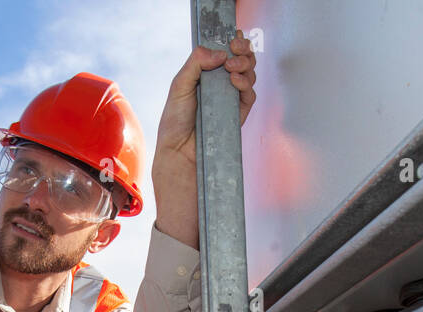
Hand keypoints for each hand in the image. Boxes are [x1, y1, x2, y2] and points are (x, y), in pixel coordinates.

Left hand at [154, 29, 257, 247]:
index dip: (229, 44)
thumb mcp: (178, 91)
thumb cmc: (173, 131)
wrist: (180, 162)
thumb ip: (194, 67)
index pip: (220, 55)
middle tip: (237, 49)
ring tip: (234, 69)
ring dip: (245, 66)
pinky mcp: (237, 120)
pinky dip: (247, 86)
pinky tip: (237, 83)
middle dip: (242, 51)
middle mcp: (215, 91)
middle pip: (238, 62)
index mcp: (200, 81)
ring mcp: (227, 105)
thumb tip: (217, 52)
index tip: (232, 38)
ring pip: (247, 77)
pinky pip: (249, 98)